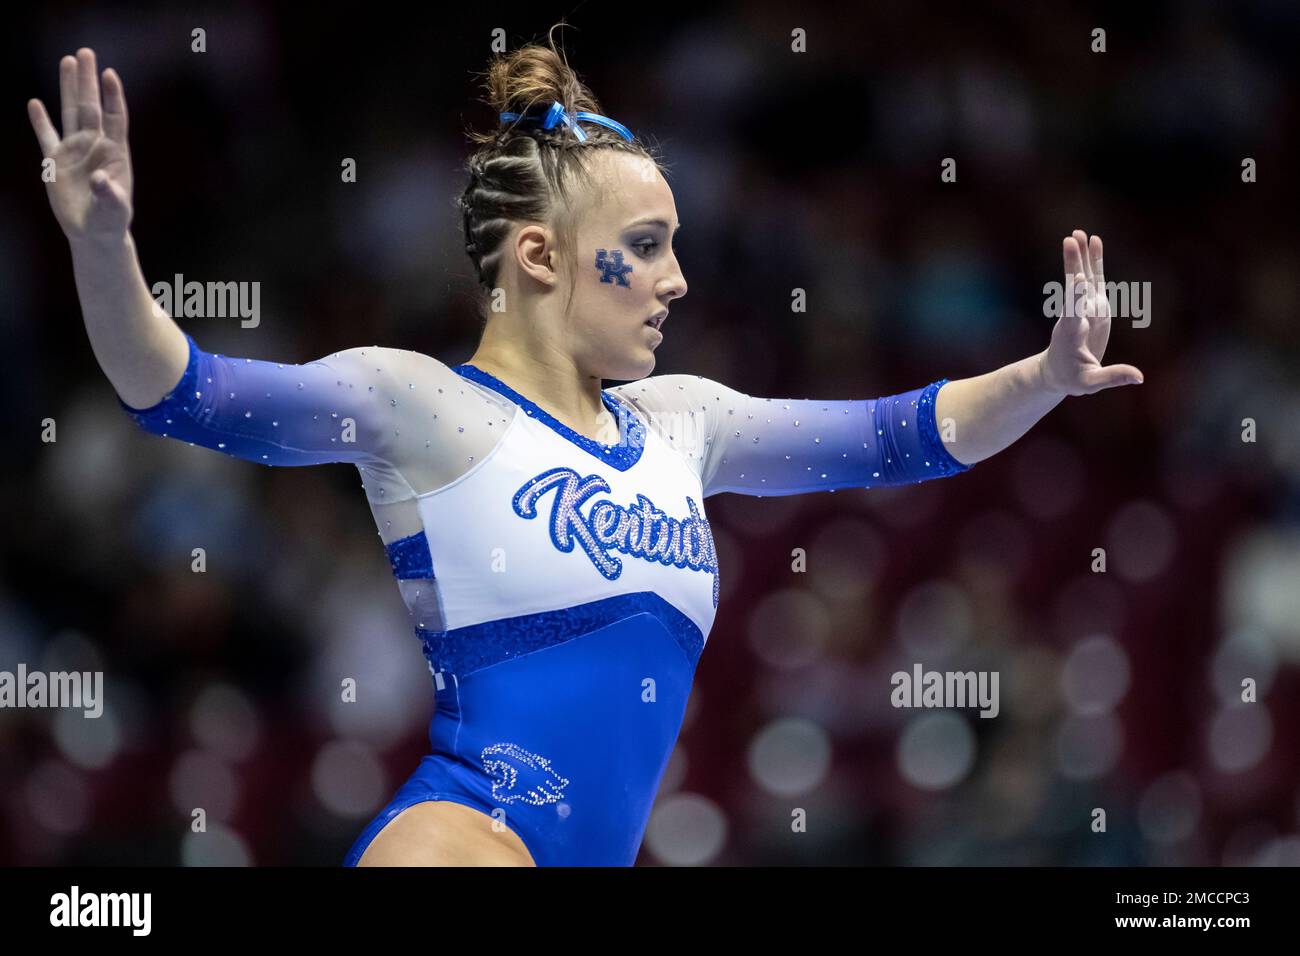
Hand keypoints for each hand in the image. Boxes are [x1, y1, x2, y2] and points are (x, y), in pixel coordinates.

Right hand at [27, 48, 133, 243]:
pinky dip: (40, 121)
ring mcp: (75, 150)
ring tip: (68, 61)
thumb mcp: (115, 209)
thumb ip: (109, 194)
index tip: (110, 74)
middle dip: (87, 81)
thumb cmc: (111, 220)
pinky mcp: (56, 161)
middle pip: (90, 106)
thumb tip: (100, 180)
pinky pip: (46, 136)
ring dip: (68, 88)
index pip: (115, 118)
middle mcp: (95, 145)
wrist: (94, 233)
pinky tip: (35, 102)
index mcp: (115, 153)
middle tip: (85, 52)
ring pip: (69, 112)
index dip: (112, 97)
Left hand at [1038, 230, 1143, 396]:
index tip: (1076, 277)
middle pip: (1075, 287)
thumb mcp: (1089, 383)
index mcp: (1072, 332)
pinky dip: (1094, 261)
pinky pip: (1094, 279)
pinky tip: (1093, 241)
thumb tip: (1139, 377)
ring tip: (1077, 233)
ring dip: (1081, 257)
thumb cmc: (1072, 378)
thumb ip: (1112, 377)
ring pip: (1083, 277)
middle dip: (1073, 265)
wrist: (1058, 373)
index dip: (1075, 295)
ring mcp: (1085, 308)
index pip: (1073, 311)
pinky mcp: (1093, 305)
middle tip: (1069, 241)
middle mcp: (1076, 315)